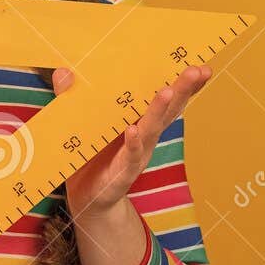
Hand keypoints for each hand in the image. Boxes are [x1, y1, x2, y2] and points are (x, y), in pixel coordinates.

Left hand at [53, 63, 210, 264]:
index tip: (200, 65)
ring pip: (150, 131)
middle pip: (166, 111)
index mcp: (139, 123)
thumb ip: (73, 97)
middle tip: (198, 70)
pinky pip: (128, 157)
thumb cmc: (89, 156)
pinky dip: (132, 144)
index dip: (182, 84)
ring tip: (168, 91)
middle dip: (182, 90)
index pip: (164, 101)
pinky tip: (134, 131)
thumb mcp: (79, 123)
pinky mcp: (120, 173)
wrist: (86, 199)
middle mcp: (143, 138)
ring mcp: (135, 156)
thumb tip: (64, 71)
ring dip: (159, 111)